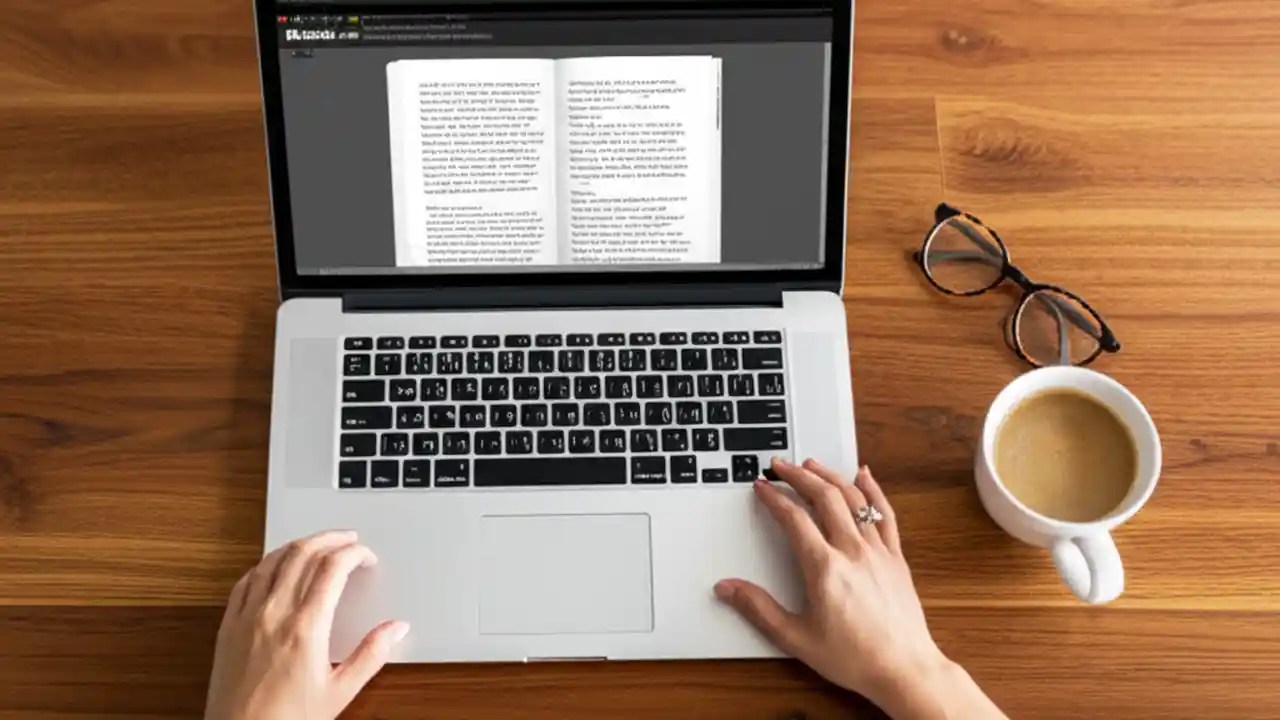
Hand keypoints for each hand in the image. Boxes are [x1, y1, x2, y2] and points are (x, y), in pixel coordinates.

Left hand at [205, 530, 408, 719]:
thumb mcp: (340, 692)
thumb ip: (371, 655)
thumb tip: (395, 628)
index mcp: (305, 628)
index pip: (333, 568)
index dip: (354, 553)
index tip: (366, 556)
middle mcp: (273, 614)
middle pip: (303, 553)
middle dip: (329, 538)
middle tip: (347, 538)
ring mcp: (247, 617)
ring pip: (272, 560)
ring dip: (298, 545)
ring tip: (316, 545)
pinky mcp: (227, 626)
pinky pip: (246, 580)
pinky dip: (266, 564)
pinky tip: (275, 567)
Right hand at [715, 460, 1002, 718]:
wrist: (904, 669)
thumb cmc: (854, 658)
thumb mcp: (796, 637)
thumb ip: (758, 609)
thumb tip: (727, 588)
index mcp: (824, 568)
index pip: (793, 519)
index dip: (774, 498)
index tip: (761, 487)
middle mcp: (852, 551)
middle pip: (824, 497)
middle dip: (799, 475)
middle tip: (781, 465)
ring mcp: (877, 551)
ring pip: (854, 499)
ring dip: (830, 476)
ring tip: (812, 464)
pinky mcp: (896, 557)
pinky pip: (885, 514)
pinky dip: (873, 490)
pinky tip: (864, 476)